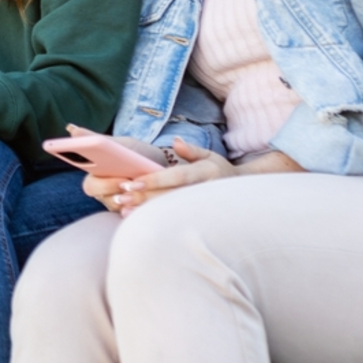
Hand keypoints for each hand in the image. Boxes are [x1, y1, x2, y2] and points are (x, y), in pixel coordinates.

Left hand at [94, 138, 241, 216]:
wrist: (243, 194)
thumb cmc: (219, 171)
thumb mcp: (210, 156)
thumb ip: (191, 150)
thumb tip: (176, 142)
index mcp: (204, 173)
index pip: (175, 177)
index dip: (153, 180)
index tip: (132, 182)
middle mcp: (202, 191)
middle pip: (168, 195)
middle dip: (143, 197)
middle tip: (120, 196)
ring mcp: (201, 207)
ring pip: (169, 210)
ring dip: (145, 211)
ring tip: (123, 209)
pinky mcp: (197, 217)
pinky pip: (172, 219)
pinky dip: (153, 219)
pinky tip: (135, 218)